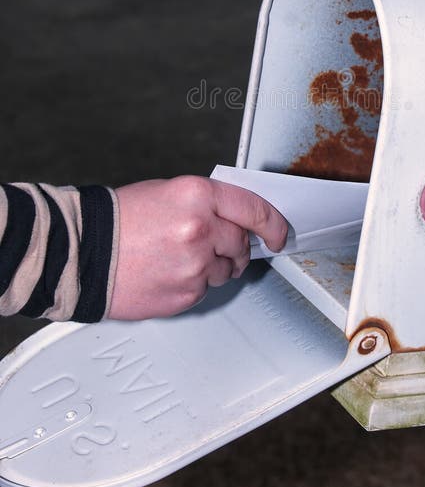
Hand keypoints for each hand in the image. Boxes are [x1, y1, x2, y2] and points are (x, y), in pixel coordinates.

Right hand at [108, 175, 287, 319]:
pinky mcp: (186, 293)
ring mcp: (195, 264)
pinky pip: (205, 290)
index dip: (273, 224)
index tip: (278, 233)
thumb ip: (207, 205)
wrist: (83, 252)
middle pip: (242, 242)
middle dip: (236, 247)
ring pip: (227, 270)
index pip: (255, 209)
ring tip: (180, 258)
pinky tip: (169, 272)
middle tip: (217, 246)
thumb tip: (235, 221)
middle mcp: (201, 229)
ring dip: (214, 266)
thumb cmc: (118, 221)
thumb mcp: (167, 193)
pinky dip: (194, 284)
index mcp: (198, 196)